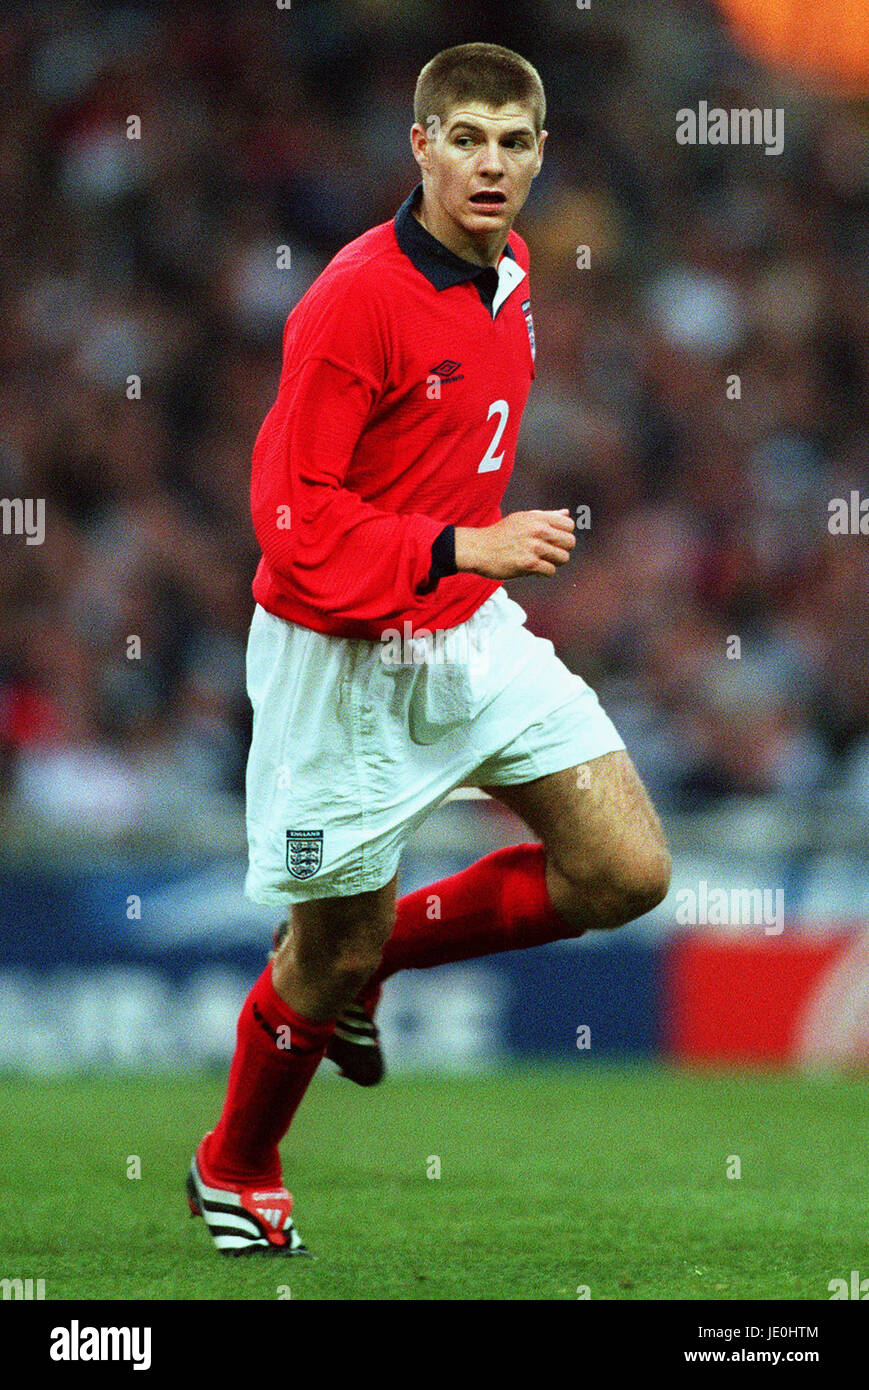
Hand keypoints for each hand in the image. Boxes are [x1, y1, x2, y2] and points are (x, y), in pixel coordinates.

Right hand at [455, 509, 575, 579]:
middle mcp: (538, 530)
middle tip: (551, 553)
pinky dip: (544, 572)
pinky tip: (535, 569)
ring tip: (542, 561)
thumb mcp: (522, 519)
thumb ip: (546, 516)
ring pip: (563, 558)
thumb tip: (567, 513)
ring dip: (554, 562)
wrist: (478, 549)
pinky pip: (550, 571)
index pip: (569, 525)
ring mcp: (533, 547)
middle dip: (563, 549)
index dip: (565, 534)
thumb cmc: (501, 534)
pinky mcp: (528, 564)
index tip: (554, 540)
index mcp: (538, 518)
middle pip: (570, 542)